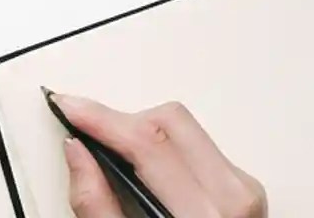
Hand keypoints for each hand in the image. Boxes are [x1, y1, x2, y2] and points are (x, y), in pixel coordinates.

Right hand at [53, 95, 266, 217]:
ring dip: (141, 131)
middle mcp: (233, 195)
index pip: (147, 142)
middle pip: (168, 121)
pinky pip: (197, 143)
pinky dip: (163, 145)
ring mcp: (244, 188)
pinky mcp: (244, 186)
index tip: (69, 107)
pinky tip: (145, 165)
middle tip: (84, 128)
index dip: (100, 119)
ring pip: (183, 126)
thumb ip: (95, 203)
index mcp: (204, 214)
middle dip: (120, 121)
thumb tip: (76, 152)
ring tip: (113, 152)